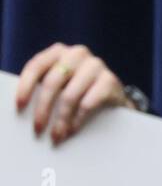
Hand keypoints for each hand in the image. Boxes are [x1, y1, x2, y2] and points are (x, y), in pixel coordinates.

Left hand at [15, 42, 133, 144]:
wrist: (116, 95)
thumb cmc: (83, 90)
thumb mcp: (63, 82)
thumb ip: (47, 85)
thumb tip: (27, 107)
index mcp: (60, 51)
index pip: (36, 66)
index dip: (25, 87)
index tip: (20, 106)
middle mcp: (77, 54)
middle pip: (52, 83)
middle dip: (44, 109)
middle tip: (39, 128)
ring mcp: (96, 66)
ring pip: (70, 96)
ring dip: (62, 119)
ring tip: (58, 134)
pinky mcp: (110, 81)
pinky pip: (88, 103)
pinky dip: (78, 119)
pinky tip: (73, 129)